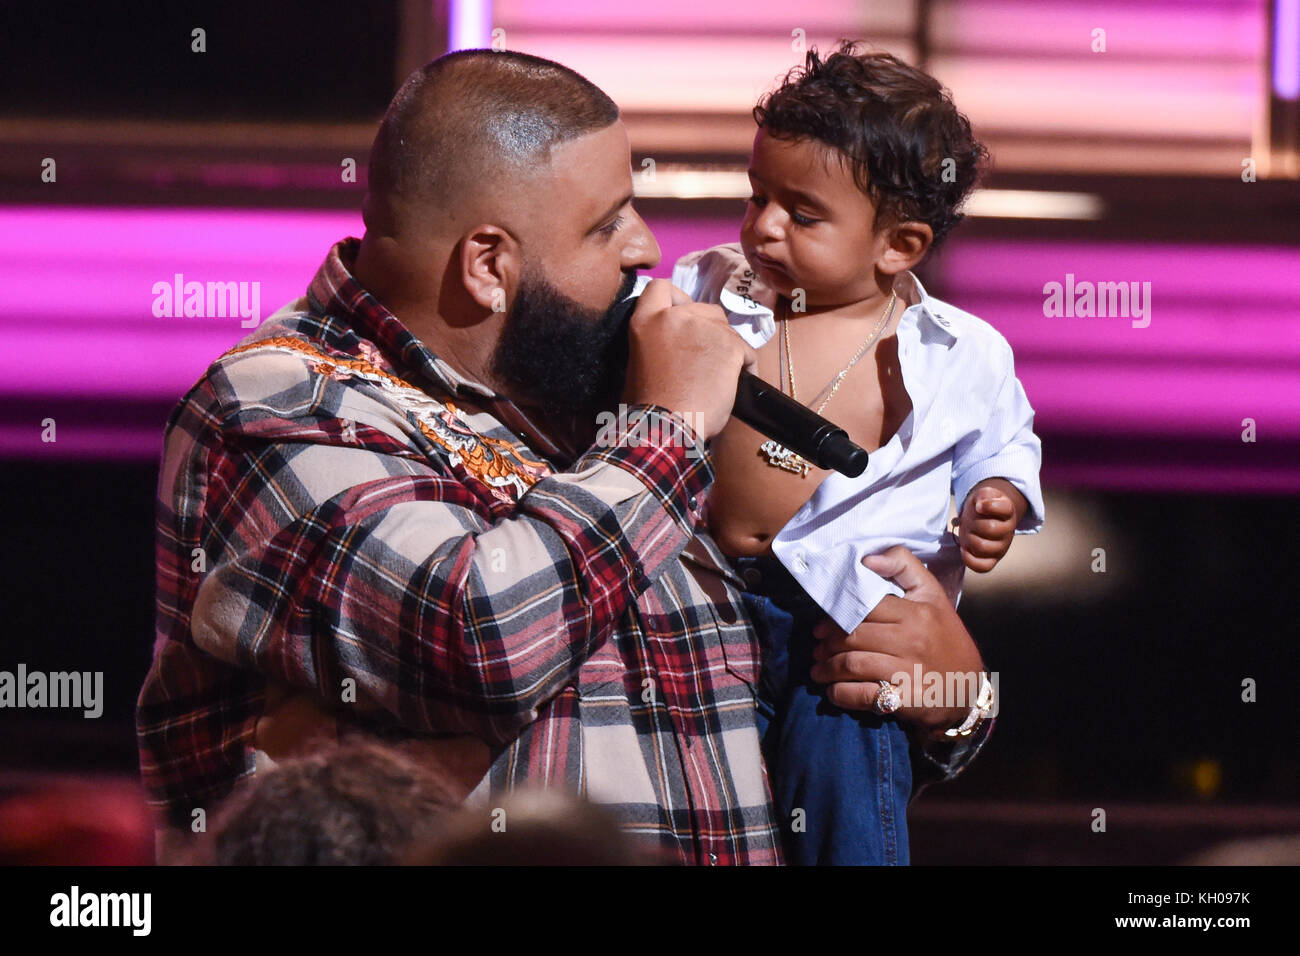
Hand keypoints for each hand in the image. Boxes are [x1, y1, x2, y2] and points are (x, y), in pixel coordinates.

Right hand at [621, 279, 758, 439]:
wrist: (666, 427)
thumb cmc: (649, 405)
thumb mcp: (639, 361)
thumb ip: (657, 340)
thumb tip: (674, 343)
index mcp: (646, 320)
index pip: (661, 286)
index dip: (675, 299)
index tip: (681, 315)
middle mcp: (675, 316)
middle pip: (704, 308)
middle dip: (709, 329)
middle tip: (704, 359)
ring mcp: (705, 328)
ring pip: (727, 329)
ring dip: (726, 347)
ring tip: (719, 376)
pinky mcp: (729, 345)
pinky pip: (746, 351)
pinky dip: (745, 366)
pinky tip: (737, 383)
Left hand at [809, 546, 983, 737]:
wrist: (969, 687)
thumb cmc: (943, 636)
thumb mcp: (932, 594)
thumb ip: (903, 566)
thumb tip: (867, 558)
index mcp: (917, 611)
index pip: (864, 607)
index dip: (836, 616)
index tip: (822, 626)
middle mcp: (913, 639)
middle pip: (853, 637)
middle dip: (827, 644)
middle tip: (817, 648)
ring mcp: (910, 670)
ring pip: (853, 664)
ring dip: (827, 669)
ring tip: (819, 670)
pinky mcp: (906, 699)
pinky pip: (863, 695)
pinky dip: (841, 694)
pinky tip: (833, 691)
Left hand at [955, 479, 1022, 572]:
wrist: (983, 519)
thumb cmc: (982, 507)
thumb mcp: (983, 495)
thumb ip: (984, 495)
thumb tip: (981, 505)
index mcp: (1008, 512)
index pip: (1004, 508)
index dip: (989, 506)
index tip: (979, 506)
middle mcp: (1008, 531)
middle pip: (989, 528)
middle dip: (973, 522)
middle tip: (969, 521)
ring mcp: (1001, 547)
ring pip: (983, 547)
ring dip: (968, 539)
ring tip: (967, 533)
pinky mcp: (992, 559)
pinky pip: (982, 567)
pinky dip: (969, 558)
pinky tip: (964, 548)